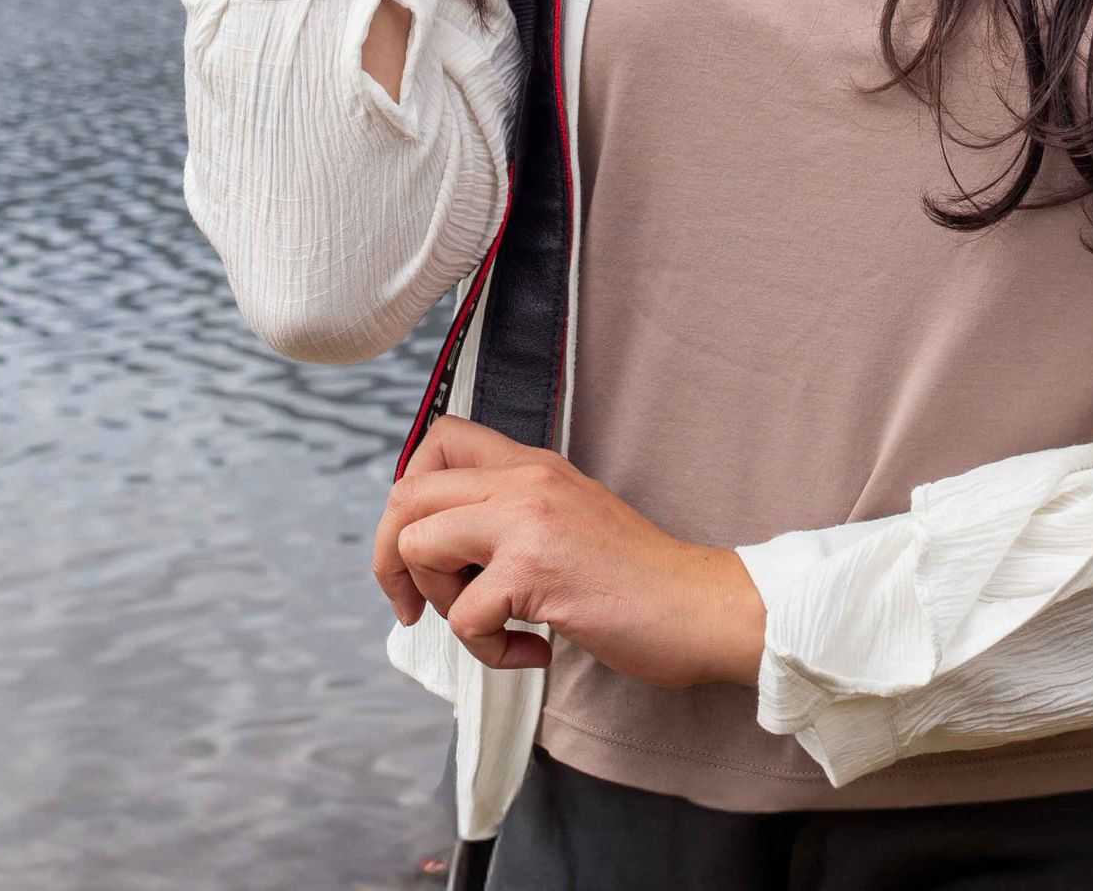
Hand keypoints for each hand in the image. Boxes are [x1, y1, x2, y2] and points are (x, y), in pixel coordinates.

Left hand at [372, 420, 765, 687]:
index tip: (425, 551)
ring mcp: (528, 520)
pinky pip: (465, 616)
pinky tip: (533, 651)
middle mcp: (525, 478)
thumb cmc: (638, 578)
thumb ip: (514, 514)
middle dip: (393, 557)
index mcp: (532, 464)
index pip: (439, 440)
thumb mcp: (569, 518)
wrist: (699, 605)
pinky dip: (488, 651)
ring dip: (443, 603)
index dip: (410, 497)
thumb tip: (448, 547)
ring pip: (420, 544)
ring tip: (492, 625)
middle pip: (408, 491)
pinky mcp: (535, 570)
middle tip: (418, 606)